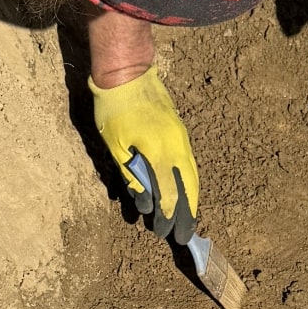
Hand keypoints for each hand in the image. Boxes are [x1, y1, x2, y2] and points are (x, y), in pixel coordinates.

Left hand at [90, 66, 198, 242]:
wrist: (128, 73)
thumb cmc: (115, 108)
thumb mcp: (116, 146)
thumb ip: (132, 175)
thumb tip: (145, 200)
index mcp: (159, 152)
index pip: (168, 192)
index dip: (167, 214)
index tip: (164, 231)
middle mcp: (176, 147)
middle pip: (188, 188)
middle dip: (186, 214)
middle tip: (184, 235)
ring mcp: (182, 139)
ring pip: (192, 176)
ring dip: (191, 200)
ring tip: (189, 220)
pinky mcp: (181, 133)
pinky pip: (189, 164)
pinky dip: (189, 183)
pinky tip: (186, 194)